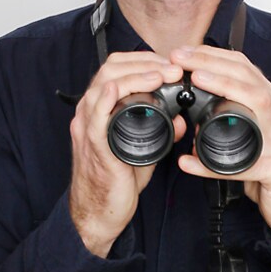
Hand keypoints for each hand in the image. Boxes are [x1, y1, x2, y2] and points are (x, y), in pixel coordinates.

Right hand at [68, 52, 185, 256]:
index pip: (118, 68)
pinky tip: (118, 89)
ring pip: (104, 86)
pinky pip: (95, 117)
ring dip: (135, 75)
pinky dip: (105, 100)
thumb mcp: (144, 148)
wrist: (101, 212)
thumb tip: (181, 117)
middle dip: (145, 63)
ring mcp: (88, 128)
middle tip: (173, 68)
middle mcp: (90, 113)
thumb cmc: (118, 179)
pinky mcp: (93, 146)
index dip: (146, 59)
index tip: (171, 63)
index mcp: (101, 108)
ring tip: (161, 75)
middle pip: (111, 69)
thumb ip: (161, 130)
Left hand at [170, 46, 270, 243]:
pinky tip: (191, 161)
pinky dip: (213, 163)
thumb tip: (190, 123)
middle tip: (181, 57)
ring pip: (257, 104)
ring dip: (226, 86)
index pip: (245, 69)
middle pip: (250, 79)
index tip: (184, 52)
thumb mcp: (253, 139)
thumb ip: (232, 124)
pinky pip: (245, 165)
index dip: (215, 56)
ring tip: (197, 79)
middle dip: (214, 62)